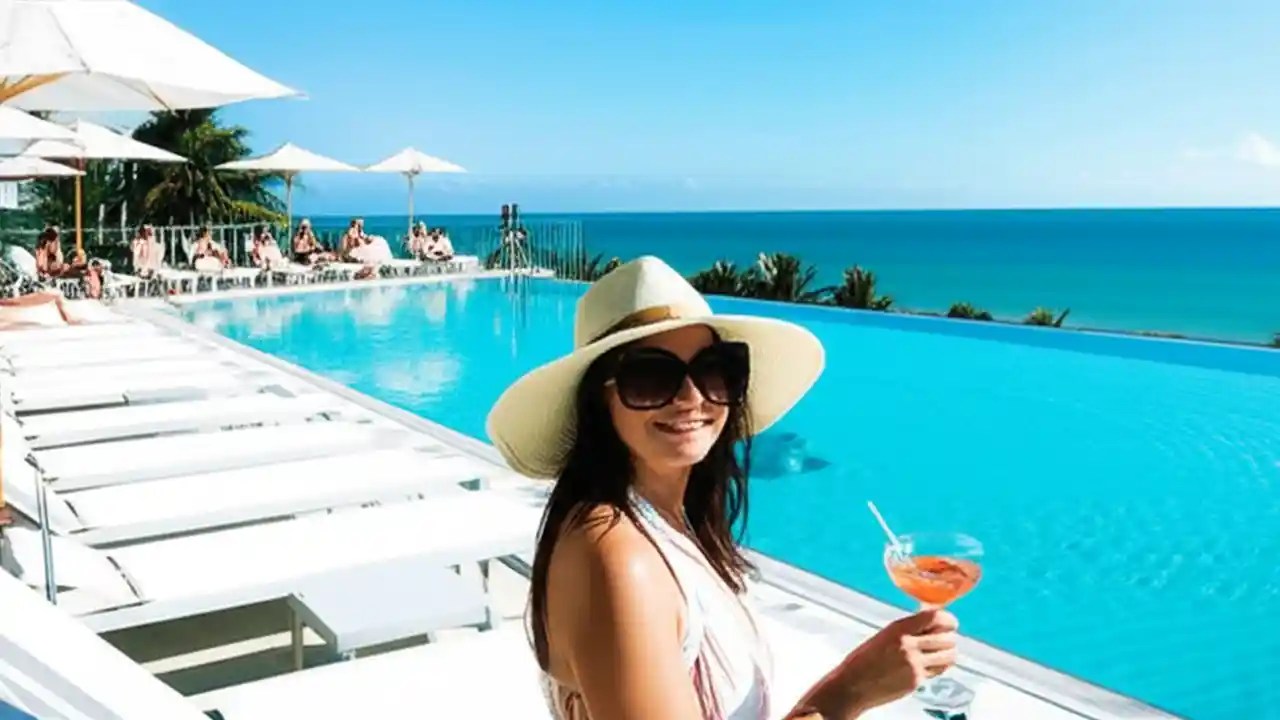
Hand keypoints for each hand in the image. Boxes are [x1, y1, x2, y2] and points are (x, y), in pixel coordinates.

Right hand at [808, 609, 959, 717]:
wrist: (853, 684)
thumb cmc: (865, 660)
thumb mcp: (885, 636)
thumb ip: (907, 629)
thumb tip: (929, 623)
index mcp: (898, 628)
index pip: (935, 617)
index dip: (948, 620)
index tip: (951, 623)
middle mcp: (908, 644)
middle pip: (947, 638)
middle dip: (949, 638)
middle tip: (946, 640)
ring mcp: (914, 664)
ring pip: (949, 656)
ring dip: (948, 653)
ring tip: (941, 654)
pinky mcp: (916, 681)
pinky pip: (938, 671)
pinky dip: (939, 667)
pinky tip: (930, 666)